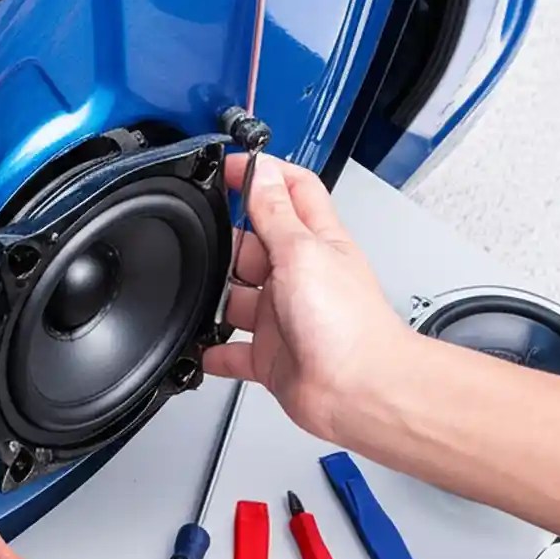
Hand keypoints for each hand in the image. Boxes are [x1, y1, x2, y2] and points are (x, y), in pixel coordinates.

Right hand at [204, 154, 413, 441]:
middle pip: (252, 246)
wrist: (359, 392)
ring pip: (234, 299)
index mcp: (315, 242)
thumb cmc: (348, 325)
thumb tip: (261, 170)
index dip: (263, 174)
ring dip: (215, 301)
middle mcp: (298, 277)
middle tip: (205, 244)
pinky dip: (213, 350)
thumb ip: (275, 212)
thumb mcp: (302, 252)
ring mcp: (282, 317)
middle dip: (226, 244)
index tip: (230, 166)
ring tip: (201, 299)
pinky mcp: (269, 356)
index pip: (292, 190)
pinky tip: (201, 347)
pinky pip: (230, 351)